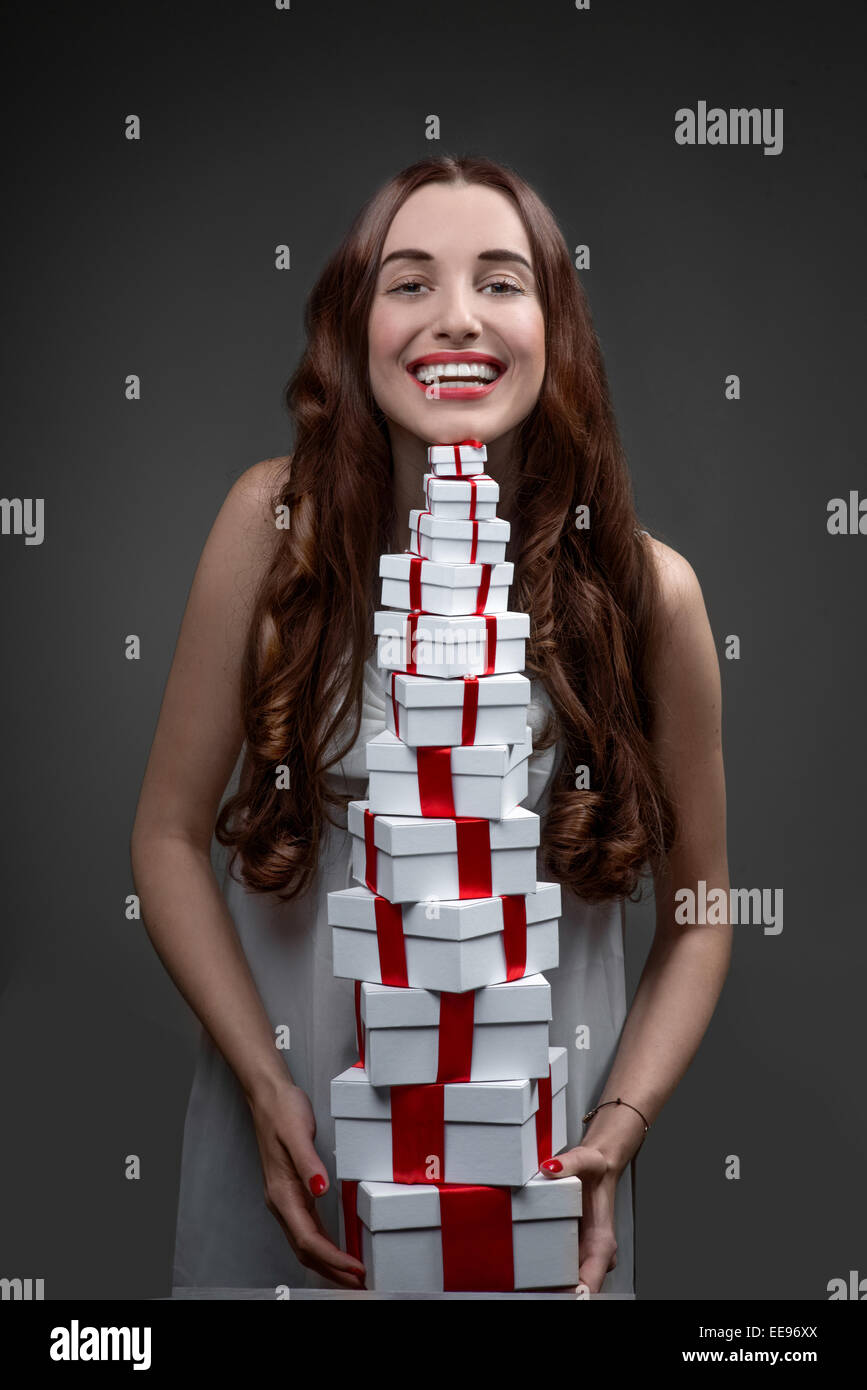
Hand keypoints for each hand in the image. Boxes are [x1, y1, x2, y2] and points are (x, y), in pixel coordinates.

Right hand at [247, 1077, 365, 1289]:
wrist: (268, 1096)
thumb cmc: (282, 1111)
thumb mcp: (297, 1134)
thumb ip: (309, 1163)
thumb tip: (319, 1190)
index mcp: (282, 1193)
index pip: (308, 1239)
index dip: (332, 1258)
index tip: (354, 1267)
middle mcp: (281, 1201)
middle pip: (306, 1250)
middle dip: (332, 1270)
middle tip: (359, 1282)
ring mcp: (286, 1198)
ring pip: (305, 1243)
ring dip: (328, 1262)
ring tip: (352, 1273)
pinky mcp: (293, 1191)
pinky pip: (307, 1229)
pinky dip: (323, 1245)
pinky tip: (336, 1248)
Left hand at [540, 1145, 620, 1293]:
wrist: (597, 1167)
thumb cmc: (594, 1168)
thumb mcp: (583, 1160)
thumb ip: (569, 1163)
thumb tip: (550, 1168)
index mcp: (602, 1243)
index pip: (589, 1284)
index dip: (572, 1295)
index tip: (552, 1293)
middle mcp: (595, 1255)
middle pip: (576, 1289)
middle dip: (553, 1290)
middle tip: (526, 1286)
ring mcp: (584, 1256)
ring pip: (568, 1283)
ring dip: (549, 1285)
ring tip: (524, 1281)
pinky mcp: (573, 1251)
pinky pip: (561, 1272)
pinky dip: (547, 1275)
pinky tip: (528, 1272)